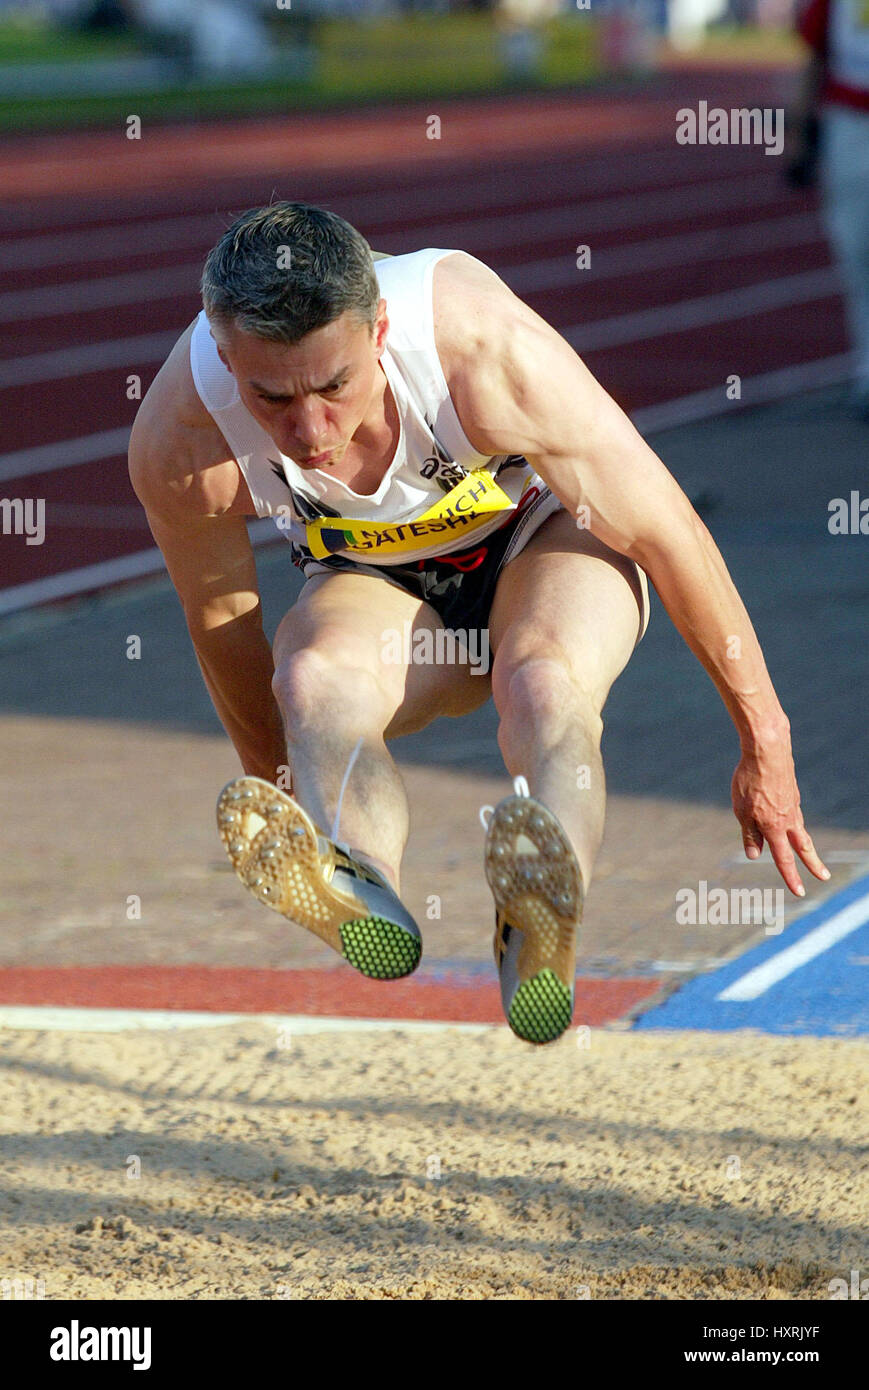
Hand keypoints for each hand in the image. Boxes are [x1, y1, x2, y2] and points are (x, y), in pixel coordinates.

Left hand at [731, 733, 830, 896]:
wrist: (767, 750)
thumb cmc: (750, 781)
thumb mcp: (742, 811)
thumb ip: (749, 834)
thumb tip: (755, 855)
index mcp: (775, 827)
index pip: (783, 859)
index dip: (791, 877)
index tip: (800, 893)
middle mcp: (788, 819)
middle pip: (803, 847)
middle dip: (813, 865)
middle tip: (824, 878)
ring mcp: (792, 805)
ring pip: (799, 830)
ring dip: (803, 845)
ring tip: (808, 856)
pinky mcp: (791, 793)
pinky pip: (791, 813)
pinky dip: (790, 822)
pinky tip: (783, 817)